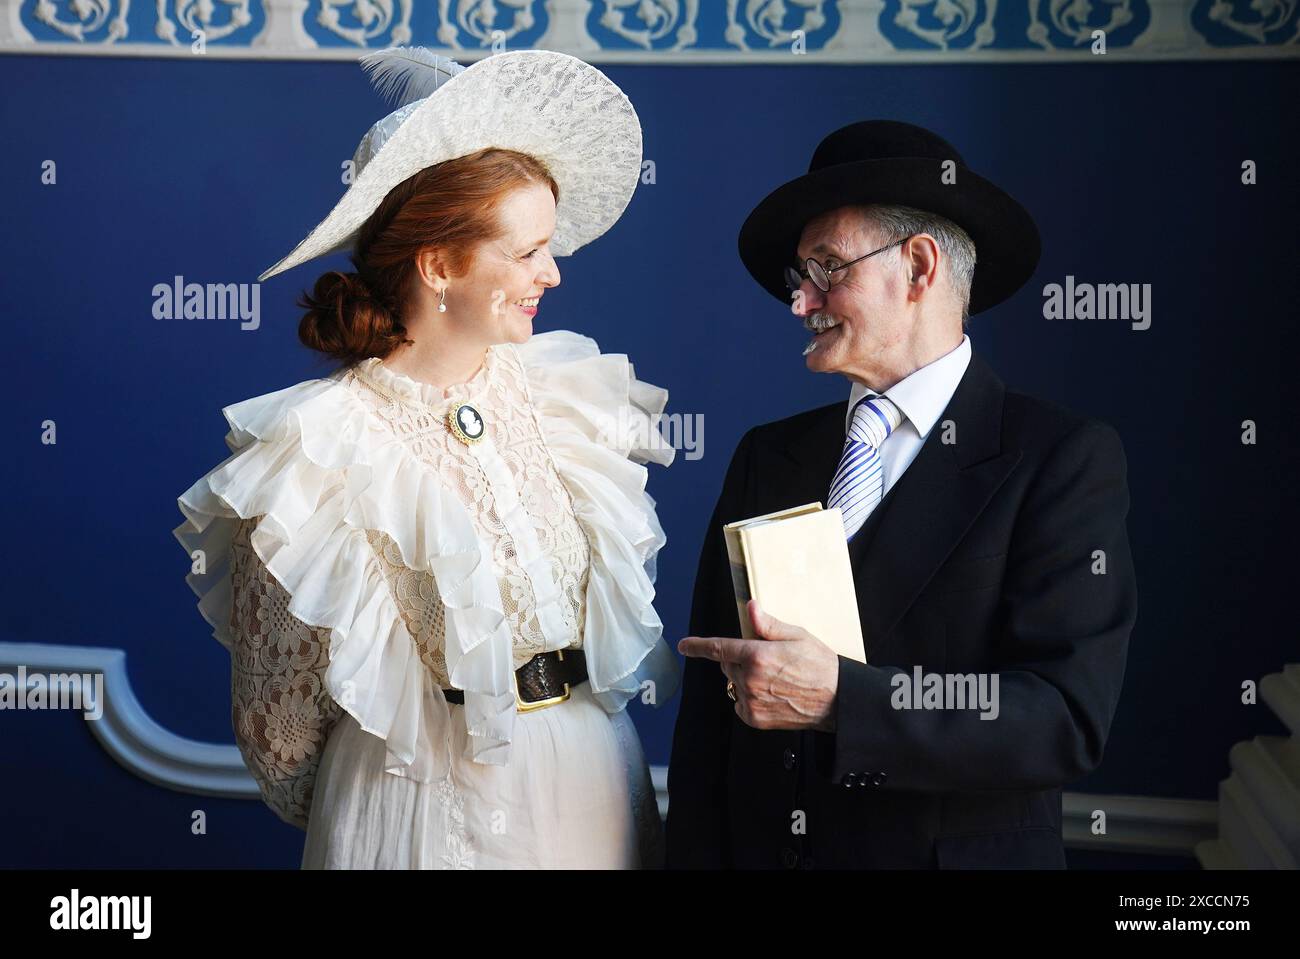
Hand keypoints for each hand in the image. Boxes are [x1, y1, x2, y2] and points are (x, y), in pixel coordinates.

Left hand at [677, 600, 839, 731]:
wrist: (837, 699)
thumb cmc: (820, 665)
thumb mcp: (796, 636)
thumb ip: (767, 624)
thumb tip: (751, 608)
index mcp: (757, 656)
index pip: (718, 648)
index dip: (698, 646)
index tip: (685, 645)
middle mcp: (750, 679)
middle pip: (727, 665)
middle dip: (739, 659)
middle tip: (767, 660)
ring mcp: (751, 701)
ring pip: (734, 684)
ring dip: (745, 680)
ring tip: (774, 680)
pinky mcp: (754, 718)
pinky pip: (739, 703)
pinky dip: (748, 698)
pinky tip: (771, 694)